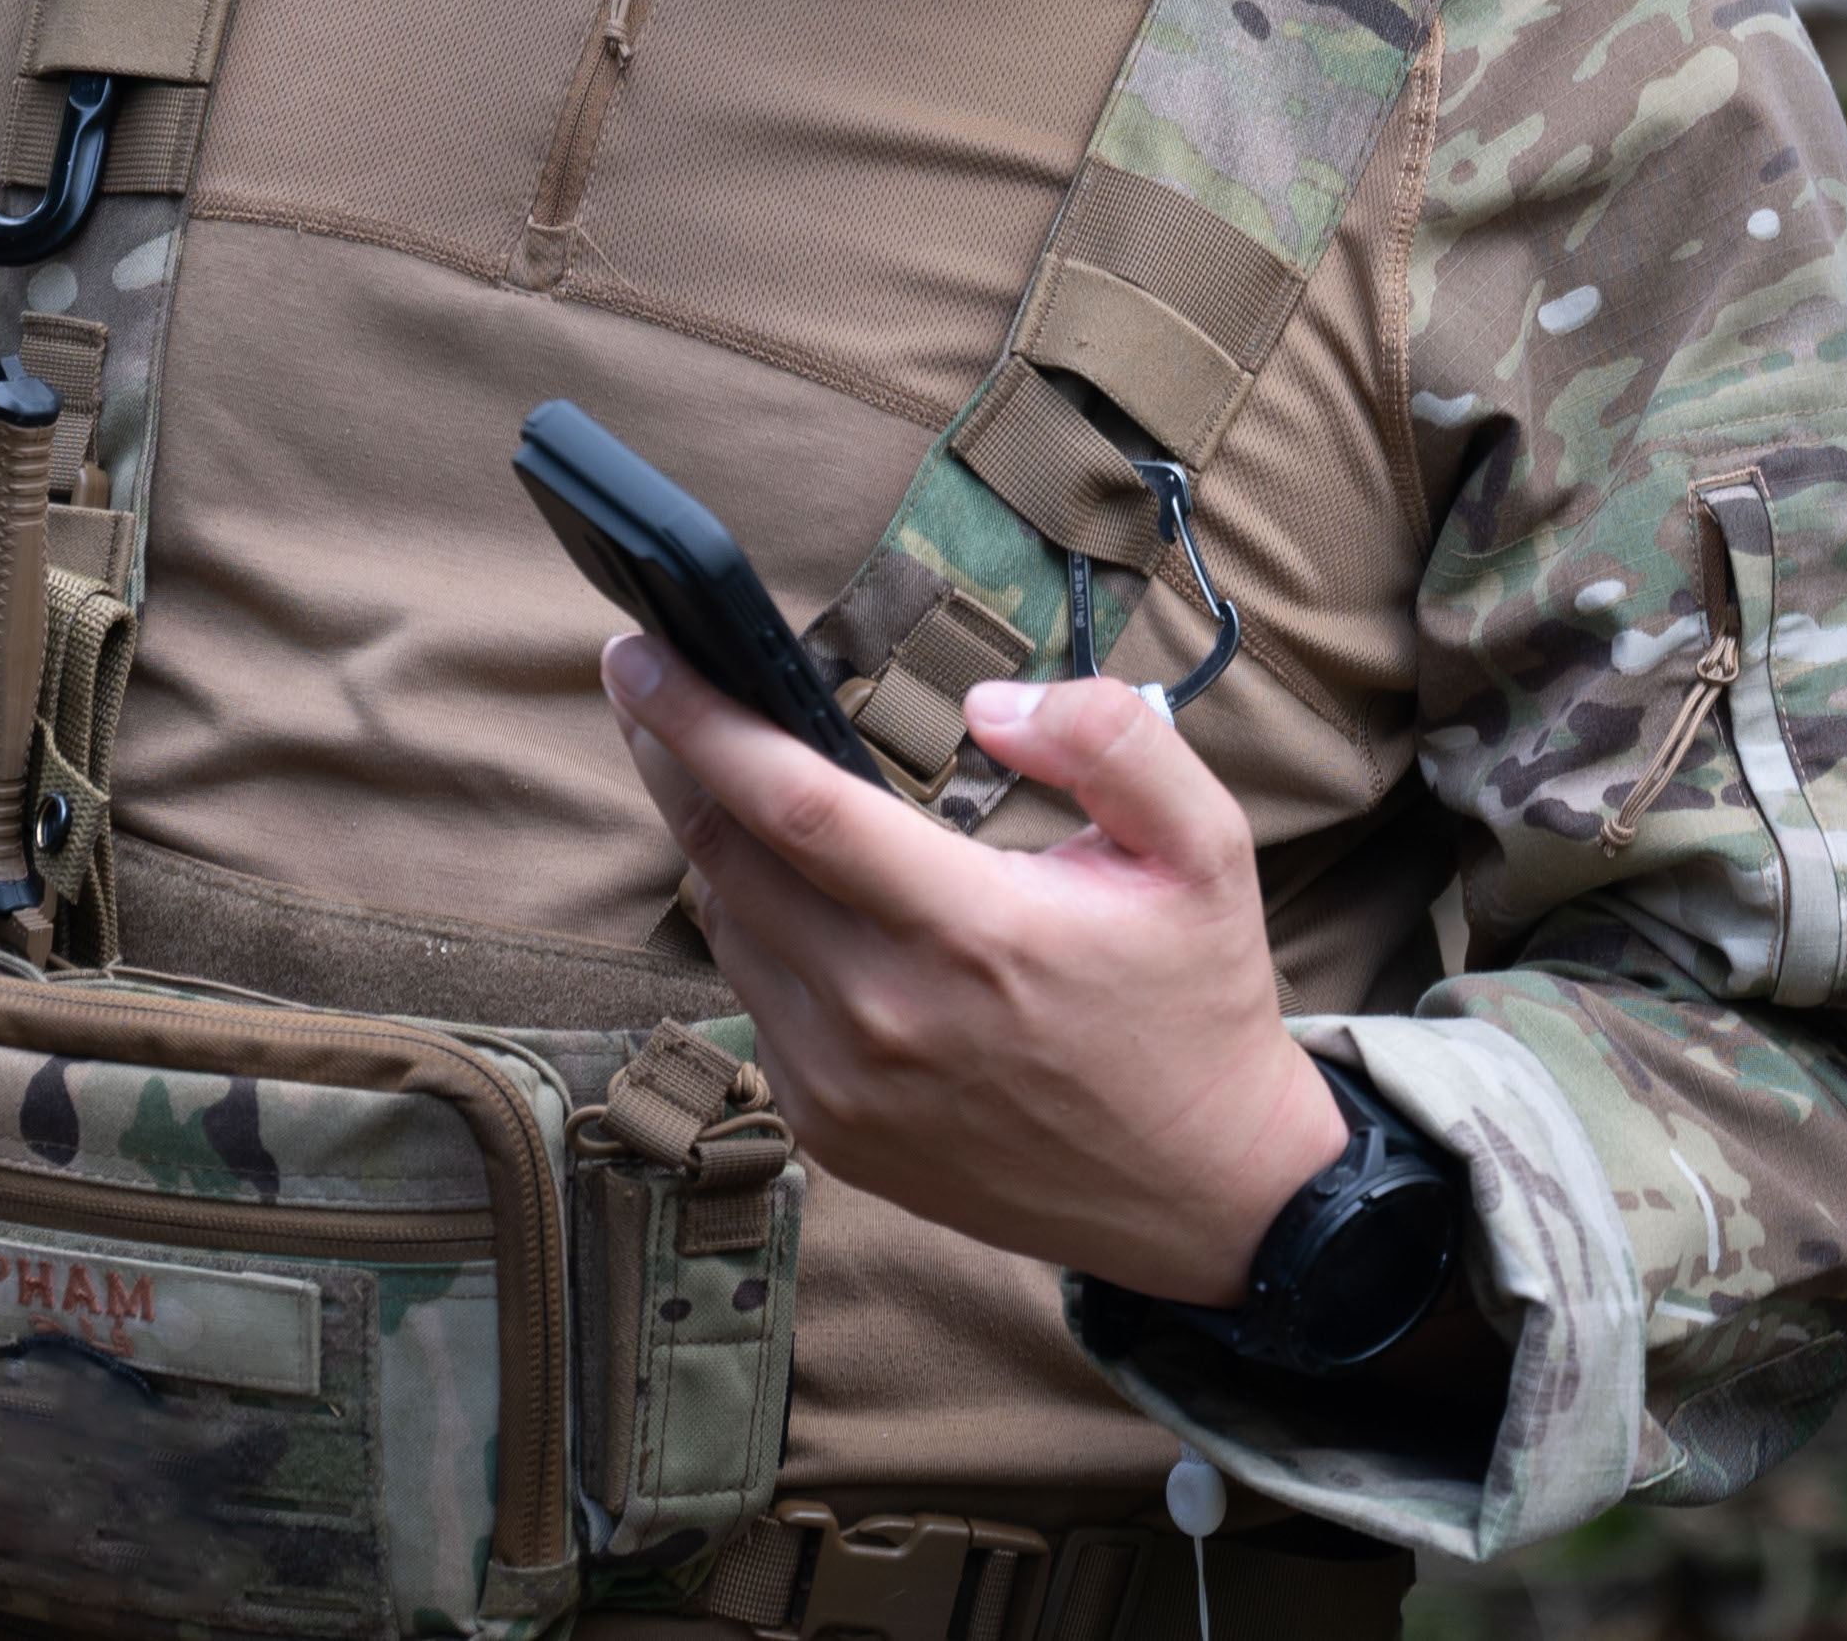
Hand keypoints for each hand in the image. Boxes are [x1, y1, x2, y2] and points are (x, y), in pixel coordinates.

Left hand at [606, 639, 1351, 1303]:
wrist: (1200, 1190)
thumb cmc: (1195, 1003)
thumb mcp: (1206, 846)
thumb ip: (1109, 740)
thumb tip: (988, 703)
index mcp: (971, 931)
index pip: (795, 805)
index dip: (702, 722)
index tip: (640, 656)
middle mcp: (885, 1014)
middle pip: (728, 858)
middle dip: (672, 757)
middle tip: (646, 682)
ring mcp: (846, 1086)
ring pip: (730, 930)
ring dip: (713, 844)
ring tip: (723, 776)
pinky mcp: (832, 1133)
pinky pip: (756, 1003)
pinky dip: (754, 930)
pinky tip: (787, 893)